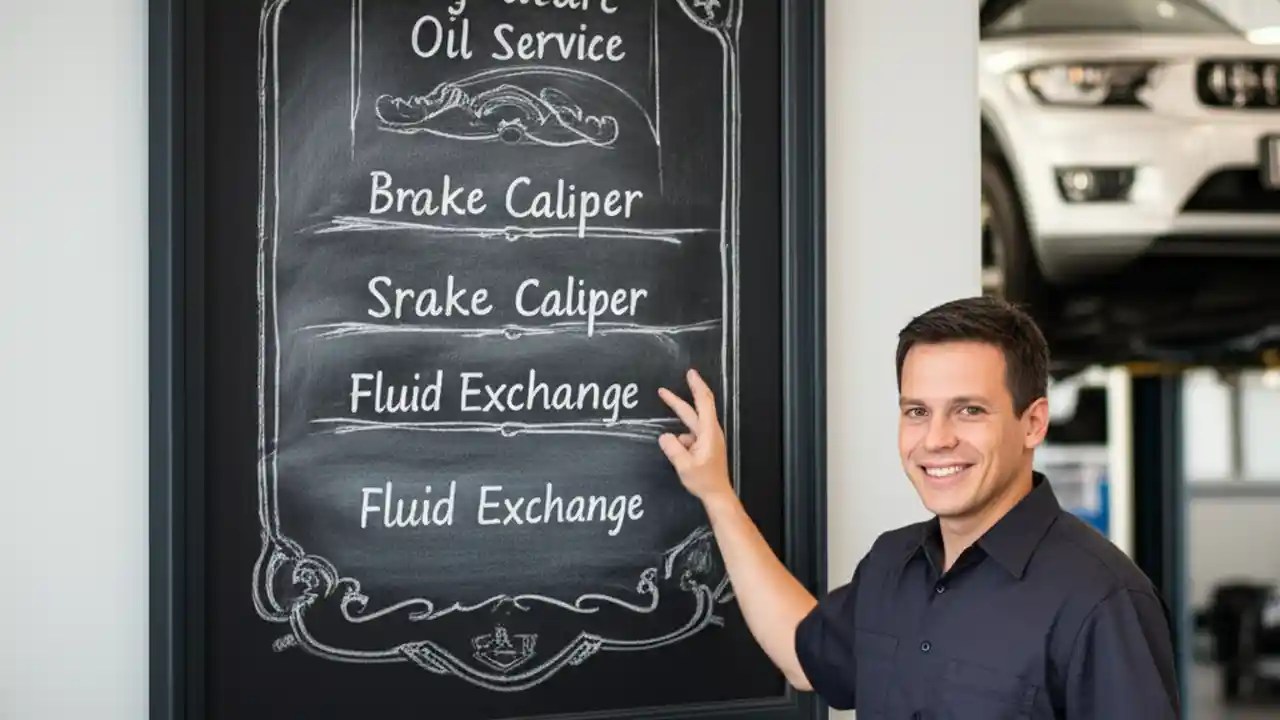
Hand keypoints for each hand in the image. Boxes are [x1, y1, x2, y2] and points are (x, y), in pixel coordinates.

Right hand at [657, 369, 732, 504]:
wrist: (717, 494)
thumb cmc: (705, 481)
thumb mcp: (685, 466)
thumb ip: (673, 450)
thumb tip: (664, 436)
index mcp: (709, 432)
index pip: (704, 402)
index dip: (697, 386)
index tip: (690, 373)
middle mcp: (710, 432)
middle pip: (695, 409)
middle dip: (678, 400)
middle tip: (663, 390)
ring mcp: (708, 439)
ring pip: (690, 424)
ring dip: (678, 428)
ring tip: (670, 444)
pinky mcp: (705, 446)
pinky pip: (690, 437)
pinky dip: (681, 440)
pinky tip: (679, 453)